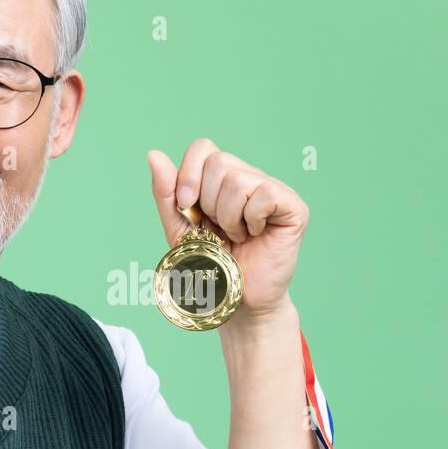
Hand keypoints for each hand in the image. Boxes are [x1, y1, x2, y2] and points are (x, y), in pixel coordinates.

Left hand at [147, 138, 308, 321]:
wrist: (235, 300)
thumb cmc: (210, 264)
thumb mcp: (179, 228)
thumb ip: (166, 193)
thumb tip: (153, 154)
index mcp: (223, 178)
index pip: (203, 148)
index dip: (189, 175)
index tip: (188, 207)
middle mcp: (251, 177)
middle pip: (219, 162)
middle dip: (208, 203)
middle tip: (219, 229)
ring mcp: (274, 190)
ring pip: (238, 180)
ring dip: (228, 217)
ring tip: (237, 236)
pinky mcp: (293, 207)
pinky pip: (264, 194)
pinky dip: (251, 220)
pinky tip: (256, 235)